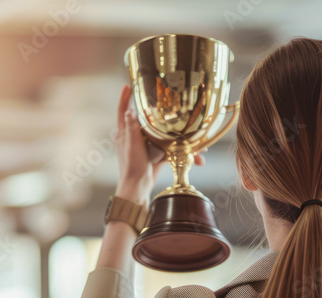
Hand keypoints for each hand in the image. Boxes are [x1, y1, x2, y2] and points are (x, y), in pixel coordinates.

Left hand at [114, 84, 203, 203]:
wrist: (138, 188)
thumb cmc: (131, 166)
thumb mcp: (131, 144)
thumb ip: (132, 127)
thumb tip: (131, 109)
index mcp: (125, 132)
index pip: (124, 111)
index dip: (125, 97)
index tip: (128, 85)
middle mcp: (136, 137)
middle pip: (150, 121)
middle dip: (168, 119)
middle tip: (178, 109)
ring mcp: (147, 146)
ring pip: (165, 136)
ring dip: (181, 140)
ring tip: (197, 144)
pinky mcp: (157, 155)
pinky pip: (171, 150)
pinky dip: (182, 153)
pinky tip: (197, 157)